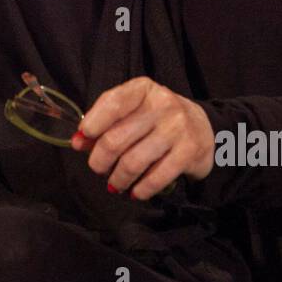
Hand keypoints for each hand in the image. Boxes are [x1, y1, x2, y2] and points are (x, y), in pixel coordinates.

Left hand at [70, 76, 214, 199]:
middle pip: (116, 138)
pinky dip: (141, 189)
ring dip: (118, 178)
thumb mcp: (132, 112)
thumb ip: (105, 123)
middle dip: (99, 160)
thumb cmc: (157, 119)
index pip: (112, 103)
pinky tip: (135, 192)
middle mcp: (162, 103)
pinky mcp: (190, 151)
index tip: (82, 139)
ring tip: (115, 183)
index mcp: (143, 89)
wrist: (204, 127)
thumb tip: (78, 142)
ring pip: (133, 161)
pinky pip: (157, 177)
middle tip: (98, 168)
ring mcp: (178, 127)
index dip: (92, 123)